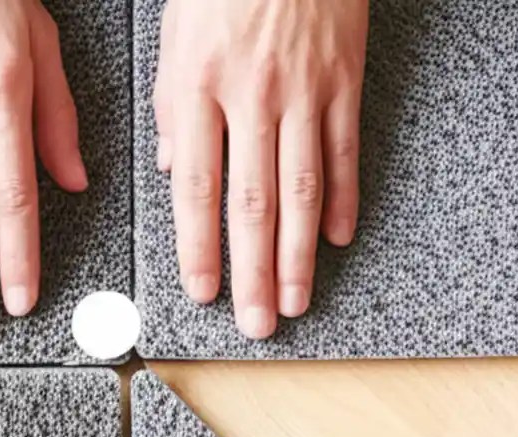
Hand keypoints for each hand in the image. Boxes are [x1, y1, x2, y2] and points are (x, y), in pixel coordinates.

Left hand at [154, 0, 368, 338]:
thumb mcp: (176, 33)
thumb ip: (171, 106)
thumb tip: (172, 171)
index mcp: (198, 85)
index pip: (196, 186)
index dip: (199, 248)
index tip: (202, 293)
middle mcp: (251, 95)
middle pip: (251, 203)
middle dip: (252, 272)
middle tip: (256, 322)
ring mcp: (305, 90)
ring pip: (301, 189)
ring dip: (298, 254)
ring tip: (296, 301)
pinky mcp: (346, 79)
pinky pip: (344, 152)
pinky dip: (341, 199)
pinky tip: (336, 239)